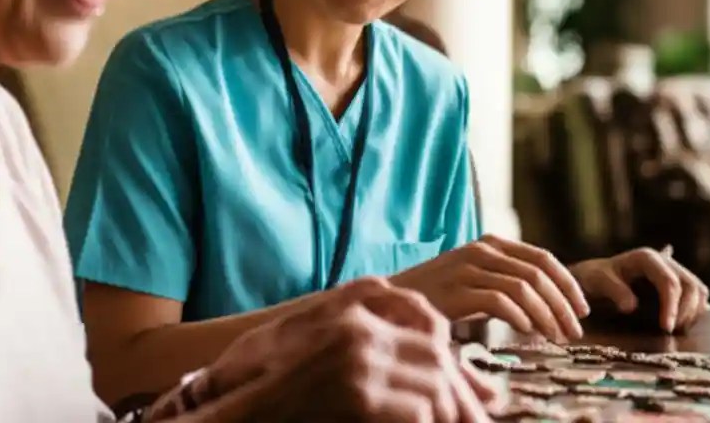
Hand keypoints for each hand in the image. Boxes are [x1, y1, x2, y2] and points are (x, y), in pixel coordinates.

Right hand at [205, 278, 494, 421]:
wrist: (230, 409)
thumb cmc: (264, 379)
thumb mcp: (311, 335)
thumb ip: (364, 331)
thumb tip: (427, 345)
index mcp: (351, 300)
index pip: (425, 316)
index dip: (448, 352)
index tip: (462, 380)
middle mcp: (360, 321)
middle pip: (437, 351)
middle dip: (460, 388)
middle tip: (479, 415)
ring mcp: (361, 356)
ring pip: (436, 382)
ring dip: (453, 410)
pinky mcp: (360, 393)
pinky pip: (420, 410)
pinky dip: (432, 421)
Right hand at [390, 234, 589, 342]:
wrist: (394, 299)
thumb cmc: (440, 295)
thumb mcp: (477, 279)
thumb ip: (508, 280)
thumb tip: (549, 301)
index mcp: (492, 244)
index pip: (542, 258)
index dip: (568, 284)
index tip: (582, 310)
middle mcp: (482, 250)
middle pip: (538, 273)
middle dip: (563, 304)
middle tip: (574, 332)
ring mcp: (468, 268)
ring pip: (524, 287)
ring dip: (547, 315)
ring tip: (555, 337)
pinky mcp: (457, 290)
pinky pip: (500, 301)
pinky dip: (520, 317)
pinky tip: (528, 333)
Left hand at [569, 246, 709, 333]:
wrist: (595, 276)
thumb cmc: (595, 278)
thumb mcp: (599, 282)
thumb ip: (615, 291)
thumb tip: (632, 306)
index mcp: (647, 258)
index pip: (669, 282)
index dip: (672, 306)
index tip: (666, 328)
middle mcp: (665, 261)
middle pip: (691, 285)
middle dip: (686, 311)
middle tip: (670, 332)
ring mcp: (673, 271)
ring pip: (698, 290)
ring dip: (693, 312)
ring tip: (675, 328)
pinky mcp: (677, 283)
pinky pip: (697, 295)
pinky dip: (695, 310)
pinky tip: (683, 322)